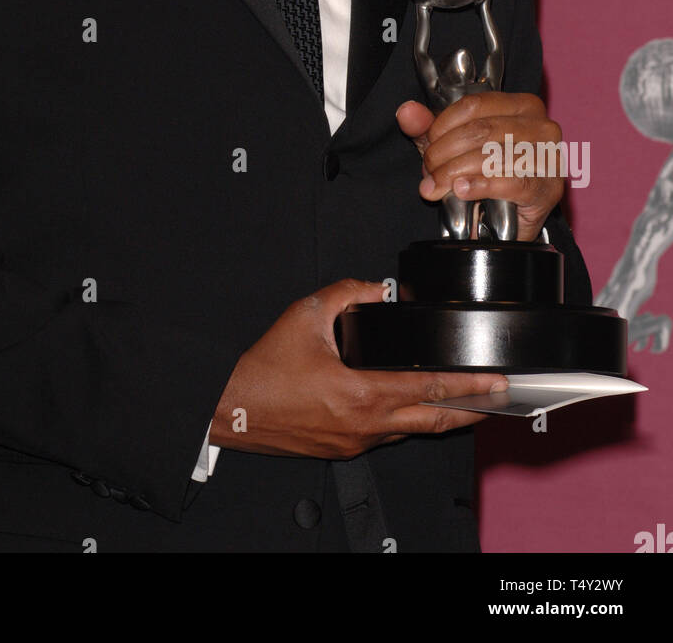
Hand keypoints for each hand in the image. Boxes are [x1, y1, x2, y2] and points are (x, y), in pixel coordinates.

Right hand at [209, 279, 507, 456]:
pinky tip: (414, 408)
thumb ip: (346, 292)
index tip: (495, 379)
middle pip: (435, 421)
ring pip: (413, 430)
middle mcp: (365, 423)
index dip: (468, 384)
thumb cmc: (264, 369)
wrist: (234, 409)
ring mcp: (357, 441)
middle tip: (501, 399)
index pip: (430, 387)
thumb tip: (375, 287)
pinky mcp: (345, 448)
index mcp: (361, 391)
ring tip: (469, 405)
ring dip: (443, 418)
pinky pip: (386, 434)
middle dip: (474, 409)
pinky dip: (408, 421)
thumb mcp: (304, 315)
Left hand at [396, 93, 563, 242]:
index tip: (428, 143)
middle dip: (444, 153)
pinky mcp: (547, 189)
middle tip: (428, 171)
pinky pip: (510, 183)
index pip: (474, 105)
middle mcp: (542, 127)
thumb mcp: (453, 145)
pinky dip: (480, 186)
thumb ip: (428, 127)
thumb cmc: (487, 174)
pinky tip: (462, 190)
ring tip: (438, 185)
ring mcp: (549, 158)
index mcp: (522, 105)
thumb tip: (407, 111)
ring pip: (491, 157)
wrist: (510, 221)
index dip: (442, 125)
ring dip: (454, 173)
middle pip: (480, 131)